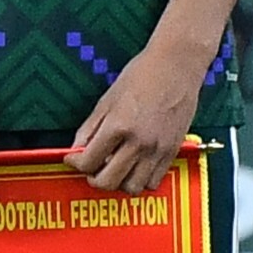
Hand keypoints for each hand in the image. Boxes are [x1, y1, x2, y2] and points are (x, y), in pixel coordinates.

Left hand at [71, 45, 208, 194]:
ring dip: (119, 183)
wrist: (177, 65)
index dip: (75, 164)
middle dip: (94, 178)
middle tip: (93, 167)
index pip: (88, 162)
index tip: (74, 159)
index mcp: (119, 126)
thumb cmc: (144, 74)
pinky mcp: (172, 151)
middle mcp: (139, 142)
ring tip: (115, 168)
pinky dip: (141, 180)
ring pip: (132, 188)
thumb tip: (77, 150)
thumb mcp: (107, 99)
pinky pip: (154, 182)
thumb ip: (90, 128)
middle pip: (108, 182)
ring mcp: (158, 149)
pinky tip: (135, 166)